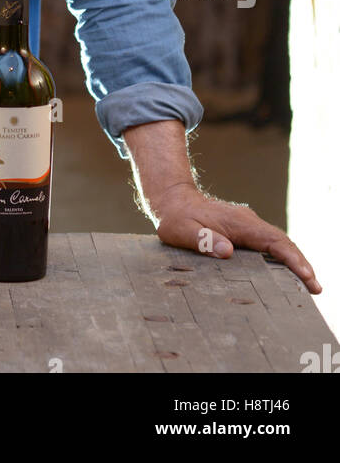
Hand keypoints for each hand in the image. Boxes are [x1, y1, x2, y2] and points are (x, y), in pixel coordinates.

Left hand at [153, 186, 320, 293]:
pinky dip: (282, 259)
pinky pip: (269, 245)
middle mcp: (248, 223)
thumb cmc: (176, 218)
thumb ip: (202, 240)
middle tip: (315, 288)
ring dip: (294, 262)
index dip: (291, 258)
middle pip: (282, 242)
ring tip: (309, 286)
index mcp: (238, 222)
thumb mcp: (181, 230)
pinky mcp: (245, 232)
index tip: (306, 275)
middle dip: (300, 264)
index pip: (273, 240)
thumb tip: (228, 251)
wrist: (174, 200)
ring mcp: (248, 227)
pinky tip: (286, 276)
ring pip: (278, 243)